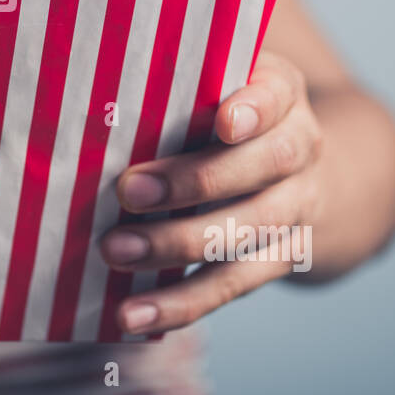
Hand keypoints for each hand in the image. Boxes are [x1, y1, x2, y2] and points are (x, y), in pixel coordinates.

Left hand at [100, 50, 323, 333]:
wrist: (294, 168)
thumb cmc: (223, 109)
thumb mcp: (214, 80)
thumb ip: (177, 80)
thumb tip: (93, 90)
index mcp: (282, 93)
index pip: (278, 93)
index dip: (255, 108)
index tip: (224, 121)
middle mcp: (300, 149)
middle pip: (264, 167)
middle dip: (195, 183)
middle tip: (128, 190)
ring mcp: (295, 209)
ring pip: (246, 233)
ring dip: (176, 246)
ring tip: (115, 252)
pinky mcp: (277, 261)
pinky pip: (230, 286)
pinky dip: (180, 304)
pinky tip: (133, 314)